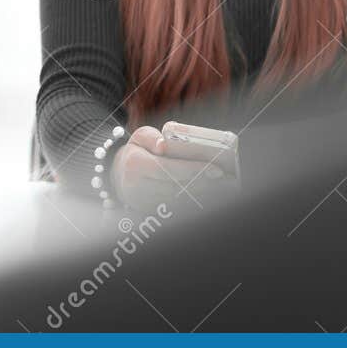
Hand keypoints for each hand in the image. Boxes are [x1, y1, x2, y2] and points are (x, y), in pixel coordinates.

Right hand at [109, 121, 236, 211]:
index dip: (194, 170)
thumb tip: (164, 145)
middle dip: (206, 183)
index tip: (217, 170)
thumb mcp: (140, 137)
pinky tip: (211, 196)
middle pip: (179, 186)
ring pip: (180, 199)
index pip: (169, 168)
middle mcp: (138, 186)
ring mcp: (143, 201)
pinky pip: (177, 207)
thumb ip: (152, 137)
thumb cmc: (135, 152)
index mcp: (136, 164)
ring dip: (205, 194)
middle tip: (229, 181)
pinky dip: (196, 202)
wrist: (118, 175)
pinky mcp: (149, 211)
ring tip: (225, 188)